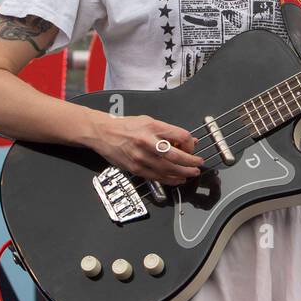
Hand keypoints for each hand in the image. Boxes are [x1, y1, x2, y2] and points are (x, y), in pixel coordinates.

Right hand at [85, 113, 204, 185]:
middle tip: (198, 165)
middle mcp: (147, 142)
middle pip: (176, 156)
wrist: (102, 133)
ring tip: (191, 174)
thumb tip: (188, 140)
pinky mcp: (135, 169)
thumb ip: (169, 131)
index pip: (181, 136)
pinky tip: (177, 179)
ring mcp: (141, 157)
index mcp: (153, 127)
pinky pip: (157, 177)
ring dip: (183, 174)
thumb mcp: (149, 121)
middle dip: (191, 163)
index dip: (190, 144)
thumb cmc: (126, 126)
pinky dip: (170, 180)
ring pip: (168, 170)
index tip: (192, 148)